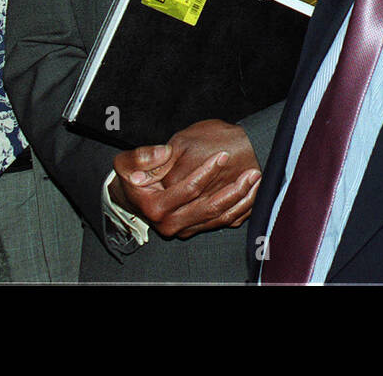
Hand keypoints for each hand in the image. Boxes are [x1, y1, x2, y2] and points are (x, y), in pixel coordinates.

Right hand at [109, 120, 260, 237]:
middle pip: (209, 207)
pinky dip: (240, 209)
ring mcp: (184, 229)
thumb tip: (164, 153)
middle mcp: (170, 224)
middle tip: (252, 172)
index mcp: (156, 207)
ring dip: (242, 200)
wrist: (132, 198)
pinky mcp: (195, 230)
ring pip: (219, 218)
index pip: (188, 189)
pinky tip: (252, 193)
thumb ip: (143, 157)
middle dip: (234, 189)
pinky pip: (222, 223)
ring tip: (256, 180)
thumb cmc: (131, 177)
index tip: (223, 155)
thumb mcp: (126, 163)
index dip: (207, 171)